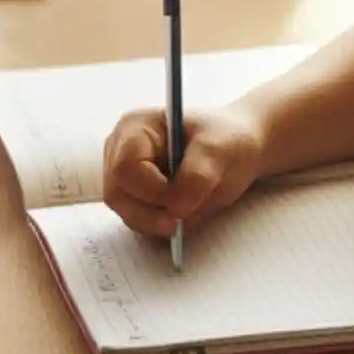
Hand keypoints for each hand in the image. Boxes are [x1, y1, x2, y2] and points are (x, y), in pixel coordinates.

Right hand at [102, 106, 264, 235]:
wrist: (236, 148)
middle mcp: (119, 151)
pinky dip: (160, 225)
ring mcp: (124, 177)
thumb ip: (197, 176)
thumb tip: (177, 209)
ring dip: (157, 222)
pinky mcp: (133, 198)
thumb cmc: (226, 139)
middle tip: (180, 223)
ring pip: (125, 212)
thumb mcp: (220, 150)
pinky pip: (137, 221)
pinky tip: (183, 214)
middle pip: (117, 194)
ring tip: (189, 214)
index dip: (150, 190)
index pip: (124, 167)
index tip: (182, 201)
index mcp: (135, 128)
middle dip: (150, 214)